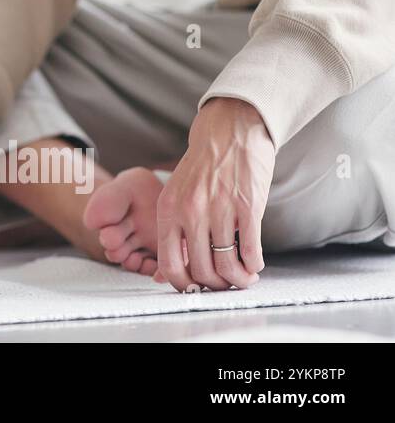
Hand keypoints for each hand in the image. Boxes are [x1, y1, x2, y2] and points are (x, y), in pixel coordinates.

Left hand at [154, 97, 274, 292]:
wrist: (228, 133)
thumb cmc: (202, 169)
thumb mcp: (176, 195)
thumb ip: (174, 230)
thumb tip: (169, 273)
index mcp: (168, 210)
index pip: (170, 265)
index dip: (184, 286)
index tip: (196, 289)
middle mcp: (191, 212)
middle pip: (202, 271)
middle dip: (216, 286)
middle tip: (225, 284)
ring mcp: (219, 209)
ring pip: (227, 266)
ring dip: (239, 280)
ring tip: (245, 277)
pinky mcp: (248, 207)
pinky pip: (251, 250)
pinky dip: (254, 265)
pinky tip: (255, 264)